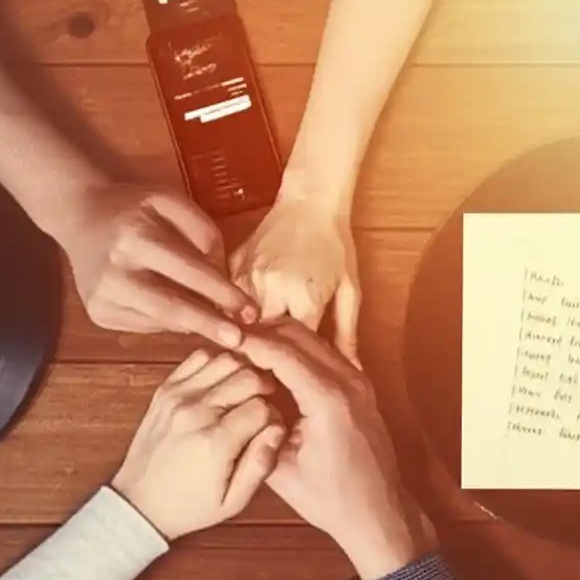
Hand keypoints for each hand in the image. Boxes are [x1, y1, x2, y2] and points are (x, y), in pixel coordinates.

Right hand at [40, 183, 258, 347]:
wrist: (80, 216)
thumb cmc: (134, 208)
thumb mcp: (170, 201)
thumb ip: (203, 232)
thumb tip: (224, 278)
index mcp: (136, 237)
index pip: (190, 273)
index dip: (223, 294)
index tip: (250, 311)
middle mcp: (115, 272)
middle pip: (173, 308)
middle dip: (210, 325)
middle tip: (239, 340)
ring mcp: (103, 298)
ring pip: (161, 321)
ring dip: (193, 324)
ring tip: (218, 325)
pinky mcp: (98, 314)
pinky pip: (146, 326)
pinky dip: (169, 322)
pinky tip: (178, 311)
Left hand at [111, 349, 284, 538]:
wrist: (139, 503)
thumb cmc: (188, 506)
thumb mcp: (232, 503)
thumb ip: (260, 465)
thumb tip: (279, 429)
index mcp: (214, 444)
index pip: (263, 408)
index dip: (275, 417)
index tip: (270, 428)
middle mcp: (195, 414)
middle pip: (249, 377)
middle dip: (265, 389)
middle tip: (264, 405)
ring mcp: (177, 397)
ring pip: (227, 360)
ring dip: (244, 371)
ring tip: (247, 391)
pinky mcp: (165, 389)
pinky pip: (199, 358)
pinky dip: (217, 362)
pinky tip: (223, 382)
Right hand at [229, 199, 361, 363]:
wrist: (311, 200)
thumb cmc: (335, 245)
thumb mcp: (349, 290)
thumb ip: (346, 334)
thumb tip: (351, 371)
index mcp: (306, 298)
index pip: (293, 350)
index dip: (293, 366)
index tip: (292, 380)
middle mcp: (273, 288)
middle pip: (261, 340)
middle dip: (265, 356)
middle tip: (267, 373)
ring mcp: (249, 276)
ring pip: (240, 321)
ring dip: (248, 335)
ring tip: (254, 349)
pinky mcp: (234, 265)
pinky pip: (227, 299)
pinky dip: (234, 312)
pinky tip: (242, 320)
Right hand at [238, 320, 432, 579]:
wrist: (379, 512)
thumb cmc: (332, 499)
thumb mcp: (281, 470)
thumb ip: (256, 430)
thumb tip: (233, 400)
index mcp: (328, 400)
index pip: (281, 352)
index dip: (248, 341)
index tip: (222, 338)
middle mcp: (348, 380)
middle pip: (297, 334)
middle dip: (261, 331)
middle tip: (229, 340)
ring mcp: (358, 379)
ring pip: (312, 338)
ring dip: (279, 337)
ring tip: (246, 347)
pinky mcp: (360, 385)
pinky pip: (325, 351)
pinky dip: (298, 348)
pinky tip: (274, 360)